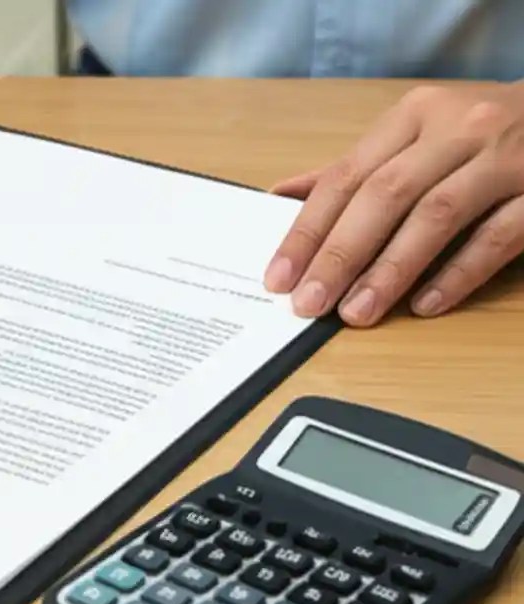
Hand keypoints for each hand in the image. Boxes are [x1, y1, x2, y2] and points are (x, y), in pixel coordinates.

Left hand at [265, 82, 523, 325]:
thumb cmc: (480, 133)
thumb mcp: (416, 135)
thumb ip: (355, 168)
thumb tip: (282, 196)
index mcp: (415, 116)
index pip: (347, 176)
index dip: (308, 229)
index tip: (278, 276)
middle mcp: (458, 130)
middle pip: (386, 195)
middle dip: (340, 254)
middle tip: (309, 302)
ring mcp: (505, 158)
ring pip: (438, 215)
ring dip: (391, 269)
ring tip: (356, 312)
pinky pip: (498, 236)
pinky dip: (458, 272)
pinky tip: (425, 306)